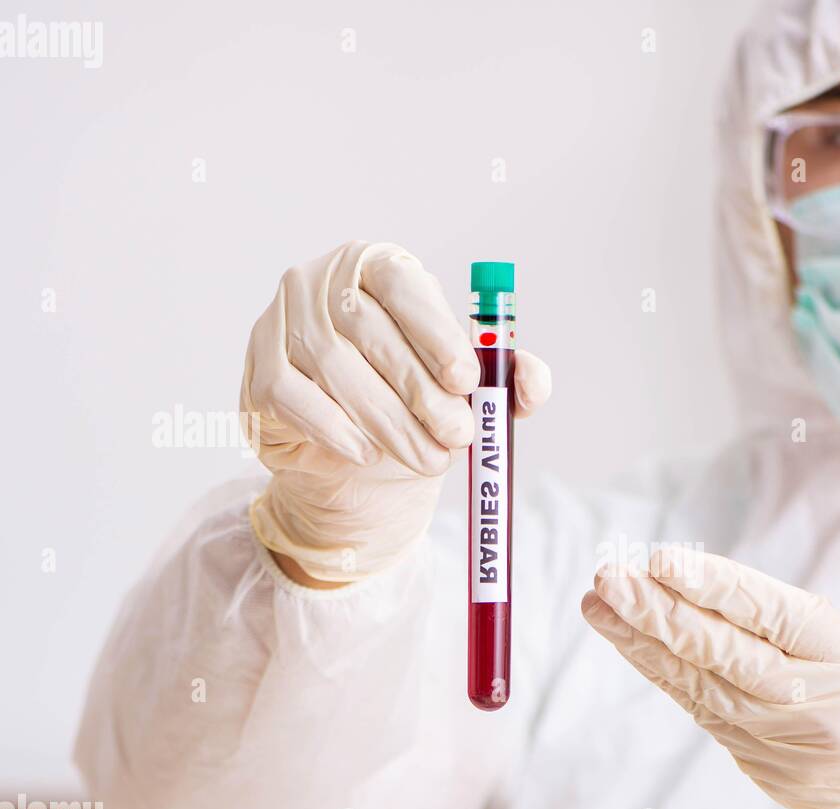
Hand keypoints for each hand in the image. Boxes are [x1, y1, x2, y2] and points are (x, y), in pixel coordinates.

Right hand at [240, 241, 550, 582]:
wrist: (352, 451)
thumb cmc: (413, 402)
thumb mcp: (466, 391)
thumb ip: (505, 381)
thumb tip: (531, 379)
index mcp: (378, 267)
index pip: (401, 282)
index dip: (435, 330)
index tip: (467, 380)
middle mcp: (321, 282)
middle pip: (369, 330)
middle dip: (420, 391)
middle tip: (458, 435)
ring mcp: (281, 322)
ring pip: (334, 369)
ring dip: (389, 422)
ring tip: (428, 459)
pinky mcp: (259, 370)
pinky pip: (293, 398)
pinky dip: (333, 429)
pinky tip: (366, 452)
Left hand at [581, 545, 839, 808]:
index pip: (776, 619)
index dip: (714, 588)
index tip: (660, 558)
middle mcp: (820, 714)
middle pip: (722, 657)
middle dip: (656, 615)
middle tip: (605, 577)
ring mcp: (791, 752)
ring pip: (703, 692)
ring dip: (645, 648)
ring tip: (598, 607)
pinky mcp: (773, 777)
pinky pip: (712, 721)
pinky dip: (672, 683)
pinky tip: (638, 647)